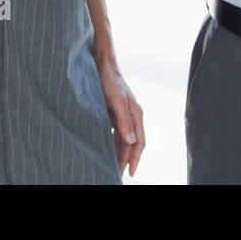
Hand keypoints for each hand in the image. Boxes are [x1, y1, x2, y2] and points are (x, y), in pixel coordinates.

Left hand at [97, 57, 144, 177]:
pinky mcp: (113, 114)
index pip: (139, 142)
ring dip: (119, 154)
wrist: (101, 65)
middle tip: (118, 174)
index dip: (135, 158)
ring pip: (123, 140)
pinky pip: (115, 134)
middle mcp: (131, 116)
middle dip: (126, 160)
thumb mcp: (117, 101)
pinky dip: (112, 144)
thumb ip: (124, 121)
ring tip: (113, 167)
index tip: (131, 172)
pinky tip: (106, 152)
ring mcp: (122, 115)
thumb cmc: (110, 81)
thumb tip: (132, 141)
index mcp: (136, 114)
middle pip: (131, 144)